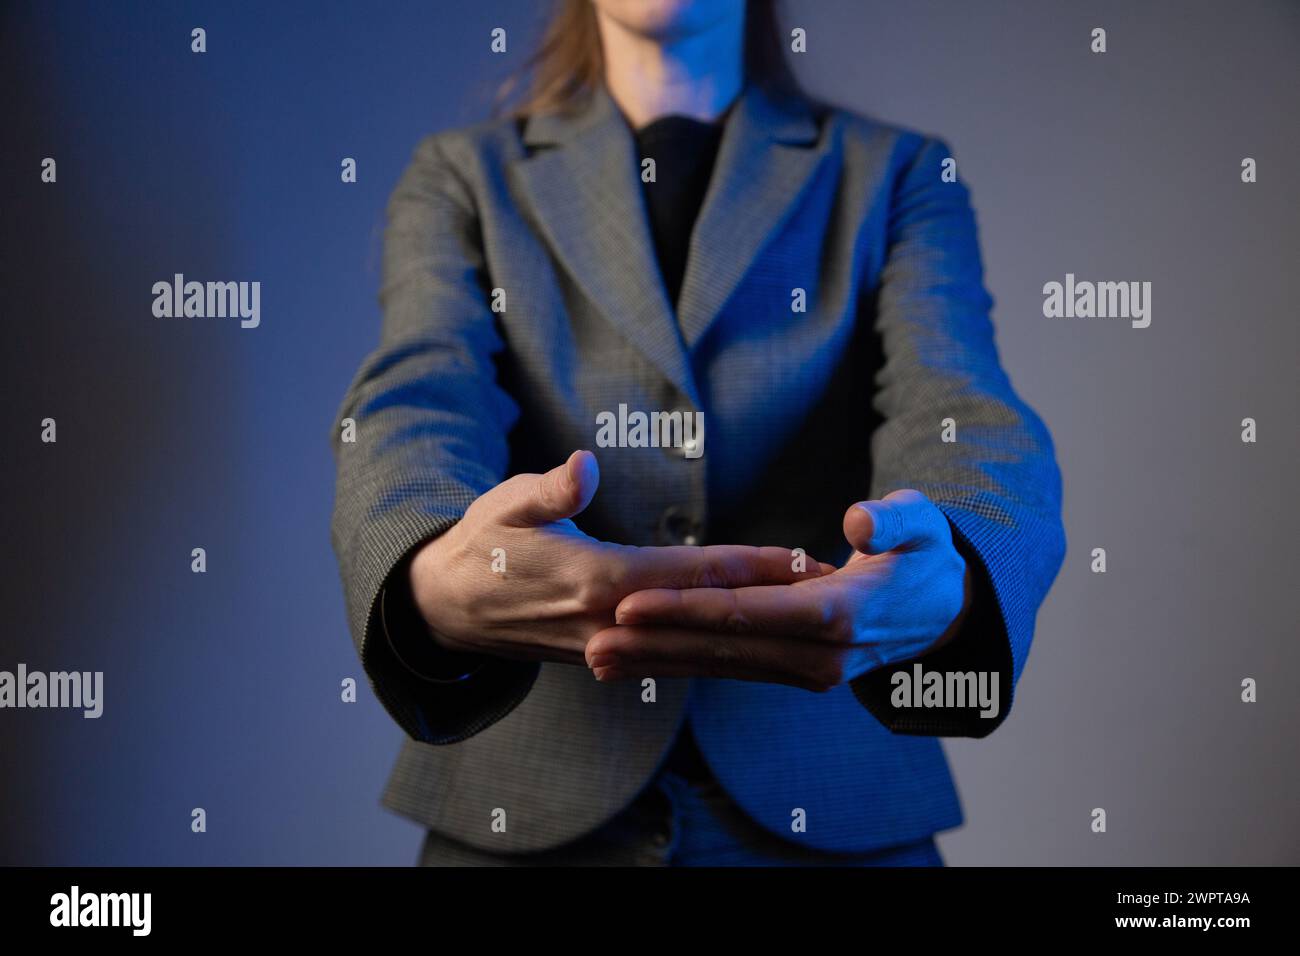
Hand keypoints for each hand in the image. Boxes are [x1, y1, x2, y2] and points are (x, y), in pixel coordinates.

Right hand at [408, 450, 832, 665]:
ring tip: (813, 633)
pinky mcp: (609, 658)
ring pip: (699, 649)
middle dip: (773, 610)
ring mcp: (611, 647)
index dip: (751, 567)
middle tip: (835, 600)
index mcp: (596, 579)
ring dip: (757, 641)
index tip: (803, 561)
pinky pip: (677, 661)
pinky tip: (755, 658)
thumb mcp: (504, 505)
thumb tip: (584, 465)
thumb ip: (550, 491)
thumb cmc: (479, 546)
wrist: (446, 609)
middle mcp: (612, 622)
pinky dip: (722, 659)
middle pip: (708, 618)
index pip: (691, 574)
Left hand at [585, 489, 971, 690]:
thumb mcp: (923, 525)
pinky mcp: (796, 671)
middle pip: (722, 649)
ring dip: (659, 664)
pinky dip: (685, 666)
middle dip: (655, 646)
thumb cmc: (927, 554)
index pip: (747, 613)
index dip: (685, 609)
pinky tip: (641, 663)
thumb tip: (859, 523)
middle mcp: (818, 655)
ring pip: (721, 666)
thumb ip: (894, 518)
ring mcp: (808, 671)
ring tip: (598, 660)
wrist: (947, 611)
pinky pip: (732, 669)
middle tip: (592, 644)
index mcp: (838, 615)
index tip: (631, 604)